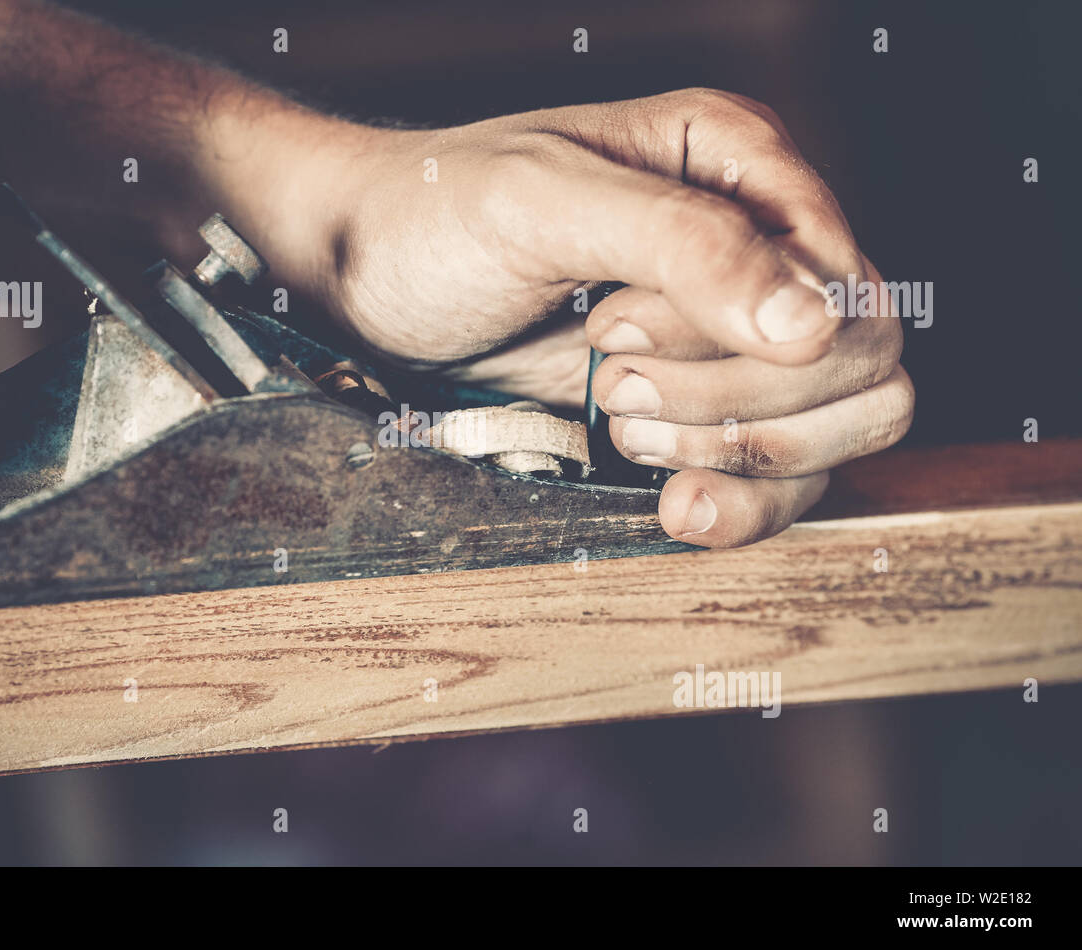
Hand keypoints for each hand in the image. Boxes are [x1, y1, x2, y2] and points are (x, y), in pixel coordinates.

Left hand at [289, 88, 912, 547]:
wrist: (363, 283)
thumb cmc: (435, 218)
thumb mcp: (542, 204)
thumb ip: (684, 246)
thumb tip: (814, 322)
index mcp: (742, 167)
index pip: (849, 282)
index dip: (750, 334)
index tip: (613, 324)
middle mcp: (760, 248)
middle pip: (862, 363)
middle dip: (733, 397)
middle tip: (608, 377)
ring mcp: (736, 339)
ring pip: (840, 430)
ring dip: (730, 450)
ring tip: (612, 415)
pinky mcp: (704, 414)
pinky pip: (785, 482)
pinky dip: (737, 506)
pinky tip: (666, 499)